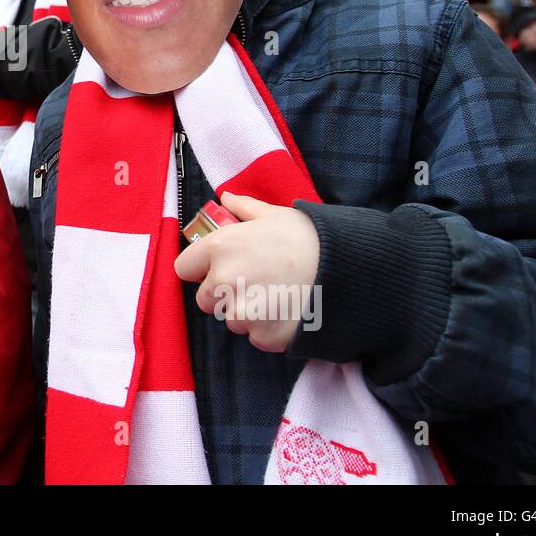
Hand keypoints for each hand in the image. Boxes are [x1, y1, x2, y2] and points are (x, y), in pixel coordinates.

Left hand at [173, 191, 320, 351]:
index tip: (218, 267)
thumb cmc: (310, 237)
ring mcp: (243, 313)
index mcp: (221, 248)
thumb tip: (225, 198)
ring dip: (247, 312)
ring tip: (277, 294)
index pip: (184, 268)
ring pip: (231, 319)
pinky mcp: (263, 337)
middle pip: (206, 299)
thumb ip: (244, 208)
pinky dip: (268, 328)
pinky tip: (289, 310)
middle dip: (224, 293)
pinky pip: (256, 336)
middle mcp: (224, 282)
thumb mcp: (275, 215)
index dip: (201, 268)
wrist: (350, 271)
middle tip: (255, 280)